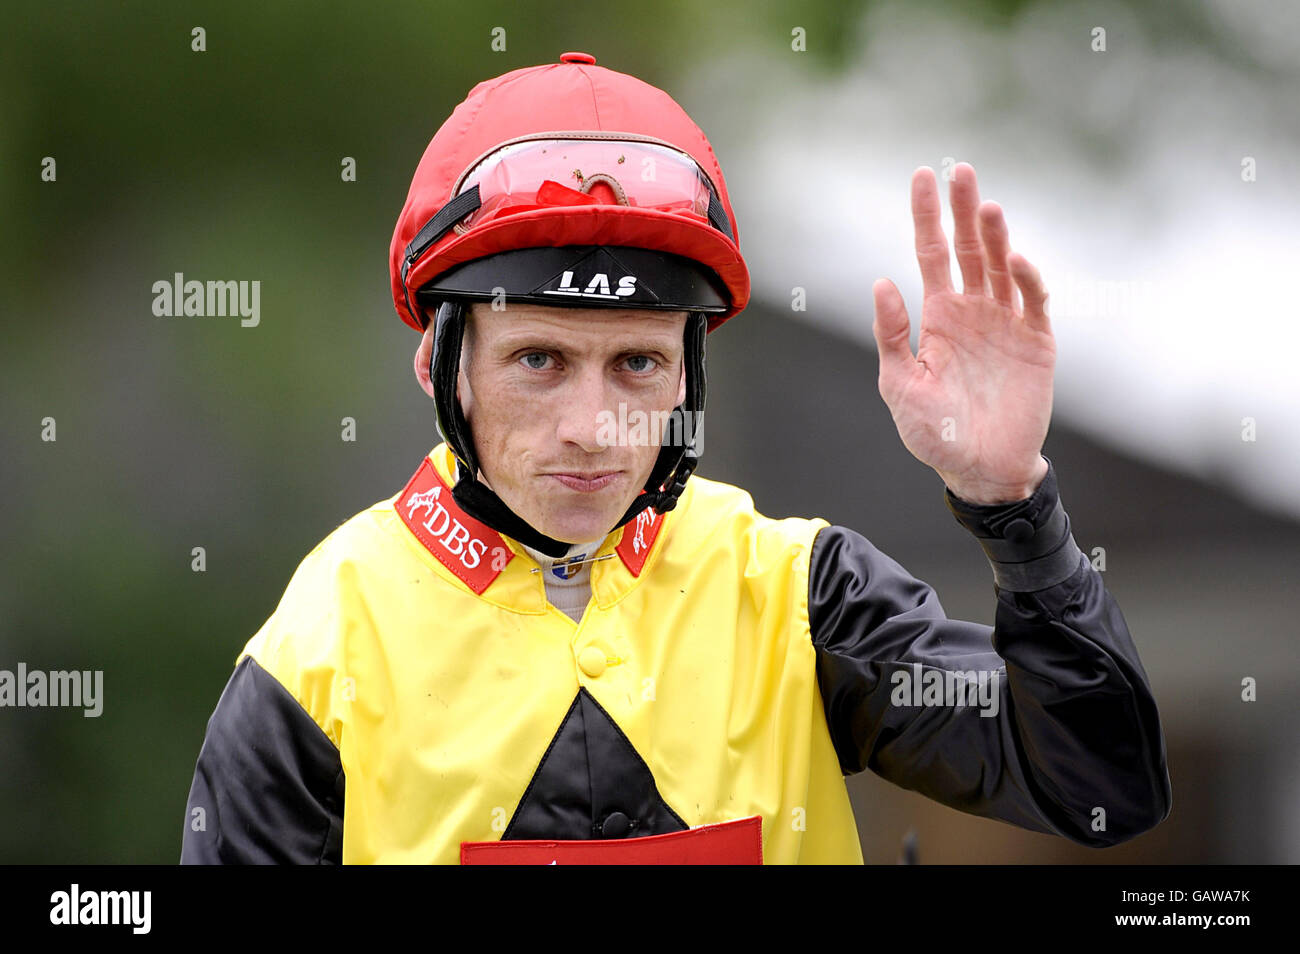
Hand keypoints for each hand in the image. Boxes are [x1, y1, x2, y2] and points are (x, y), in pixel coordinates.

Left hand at [872, 163, 1053, 504]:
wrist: (980, 469)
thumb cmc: (934, 431)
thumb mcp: (900, 384)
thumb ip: (891, 334)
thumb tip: (881, 282)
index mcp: (938, 316)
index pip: (931, 253)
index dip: (927, 216)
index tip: (923, 176)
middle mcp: (973, 311)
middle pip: (969, 249)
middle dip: (964, 210)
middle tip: (960, 171)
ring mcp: (1006, 324)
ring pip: (1002, 268)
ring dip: (996, 237)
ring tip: (986, 206)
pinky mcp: (1035, 343)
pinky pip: (1033, 303)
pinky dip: (1027, 280)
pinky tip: (1016, 261)